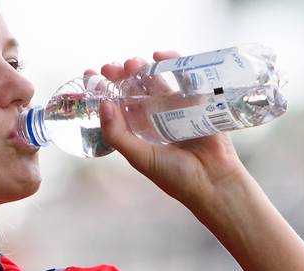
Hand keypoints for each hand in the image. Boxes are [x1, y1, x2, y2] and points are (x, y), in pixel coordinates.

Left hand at [92, 51, 253, 211]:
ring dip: (142, 67)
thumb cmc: (176, 176)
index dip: (102, 89)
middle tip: (111, 68)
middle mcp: (154, 116)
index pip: (116, 104)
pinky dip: (171, 62)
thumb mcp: (139, 157)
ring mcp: (175, 106)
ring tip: (132, 63)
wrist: (213, 181)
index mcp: (138, 130)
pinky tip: (159, 56)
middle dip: (120, 74)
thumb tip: (103, 104)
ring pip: (155, 79)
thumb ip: (118, 134)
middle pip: (133, 87)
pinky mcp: (195, 100)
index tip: (90, 74)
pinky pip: (182, 76)